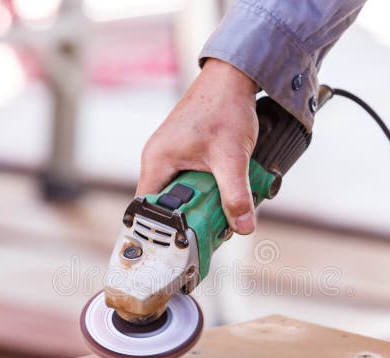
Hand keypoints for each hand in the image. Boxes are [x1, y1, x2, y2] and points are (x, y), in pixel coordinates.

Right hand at [137, 59, 258, 234]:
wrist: (233, 78)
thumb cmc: (224, 108)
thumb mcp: (232, 157)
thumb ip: (236, 194)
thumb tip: (243, 226)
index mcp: (157, 161)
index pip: (147, 209)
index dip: (162, 231)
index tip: (181, 247)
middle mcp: (158, 160)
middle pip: (167, 207)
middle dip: (190, 220)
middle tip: (213, 231)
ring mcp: (171, 157)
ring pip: (183, 196)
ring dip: (203, 205)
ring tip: (223, 211)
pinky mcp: (186, 154)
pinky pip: (192, 183)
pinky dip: (209, 191)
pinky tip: (226, 191)